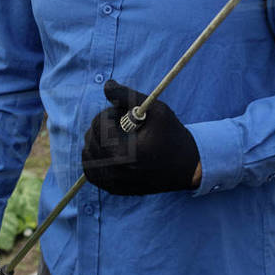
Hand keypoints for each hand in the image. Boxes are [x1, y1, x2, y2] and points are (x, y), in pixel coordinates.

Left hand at [81, 80, 199, 194]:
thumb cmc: (172, 136)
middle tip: (125, 125)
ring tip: (120, 137)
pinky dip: (95, 158)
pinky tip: (110, 150)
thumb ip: (128, 96)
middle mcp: (115, 172)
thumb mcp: (155, 110)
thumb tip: (106, 84)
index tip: (126, 114)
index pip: (98, 125)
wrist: (187, 168)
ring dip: (98, 141)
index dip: (110, 113)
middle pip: (91, 138)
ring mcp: (113, 183)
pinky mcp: (113, 190)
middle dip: (104, 126)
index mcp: (124, 154)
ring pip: (87, 154)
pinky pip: (91, 171)